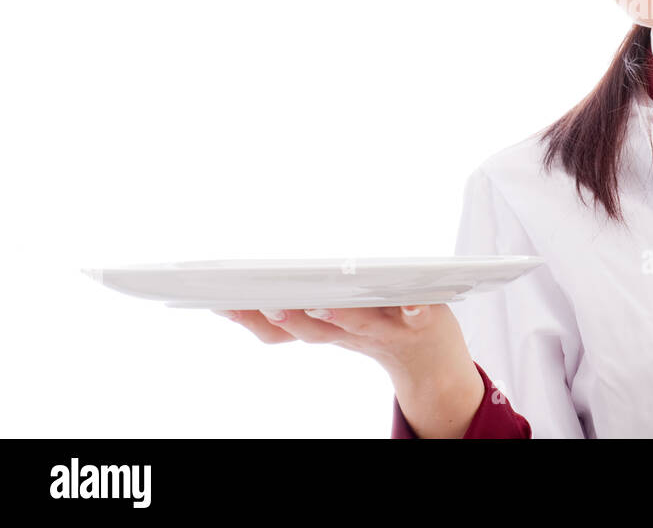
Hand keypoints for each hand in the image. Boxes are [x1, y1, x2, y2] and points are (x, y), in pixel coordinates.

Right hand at [212, 304, 476, 394]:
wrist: (427, 356)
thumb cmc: (372, 327)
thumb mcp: (326, 323)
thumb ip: (286, 315)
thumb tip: (233, 299)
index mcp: (324, 328)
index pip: (282, 329)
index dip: (252, 318)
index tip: (222, 303)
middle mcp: (351, 331)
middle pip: (315, 329)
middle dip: (291, 318)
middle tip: (271, 305)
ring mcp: (386, 326)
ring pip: (360, 323)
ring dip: (341, 316)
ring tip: (323, 304)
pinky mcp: (421, 319)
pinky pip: (418, 314)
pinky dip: (415, 308)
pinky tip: (413, 302)